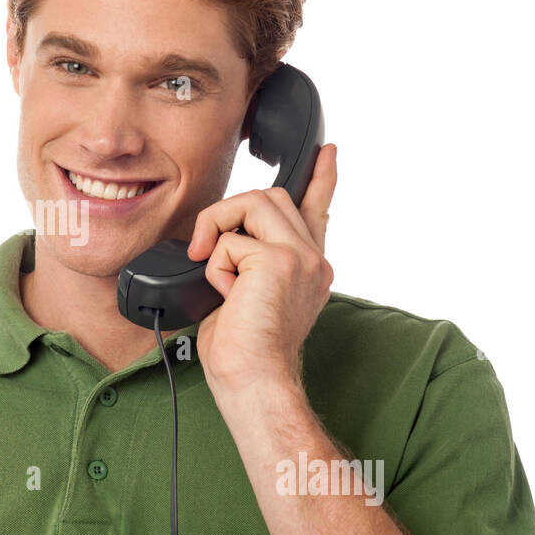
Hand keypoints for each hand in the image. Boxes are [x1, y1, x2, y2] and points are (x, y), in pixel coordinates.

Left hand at [190, 144, 337, 396]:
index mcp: (308, 268)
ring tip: (211, 269)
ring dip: (218, 231)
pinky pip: (228, 239)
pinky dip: (214, 267)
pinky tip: (226, 296)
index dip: (321, 179)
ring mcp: (300, 257)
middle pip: (269, 197)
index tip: (329, 153)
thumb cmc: (242, 354)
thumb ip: (246, 265)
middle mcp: (312, 260)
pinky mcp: (278, 261)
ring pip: (251, 203)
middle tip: (205, 250)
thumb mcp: (242, 298)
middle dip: (229, 213)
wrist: (253, 382)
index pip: (317, 211)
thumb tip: (217, 245)